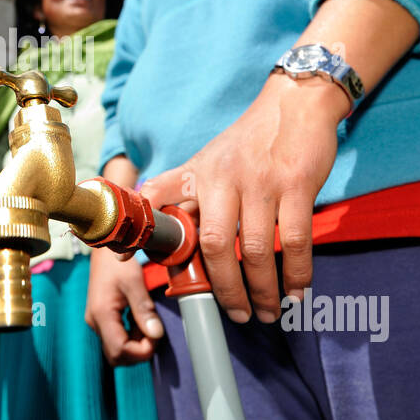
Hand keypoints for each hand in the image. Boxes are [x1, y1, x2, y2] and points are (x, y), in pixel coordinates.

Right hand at [84, 246, 163, 364]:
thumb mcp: (134, 282)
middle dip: (138, 351)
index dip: (141, 350)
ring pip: (116, 349)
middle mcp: (95, 322)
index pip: (119, 349)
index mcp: (101, 314)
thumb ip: (144, 309)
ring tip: (146, 321)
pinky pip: (115, 338)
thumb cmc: (118, 262)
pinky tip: (138, 319)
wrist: (104, 250)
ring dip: (135, 344)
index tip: (157, 336)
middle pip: (116, 355)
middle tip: (153, 331)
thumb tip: (156, 334)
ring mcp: (96, 321)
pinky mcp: (100, 319)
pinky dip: (130, 336)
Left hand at [140, 73, 345, 324]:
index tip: (123, 261)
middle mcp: (224, 179)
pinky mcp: (297, 184)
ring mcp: (262, 182)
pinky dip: (297, 272)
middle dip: (225, 288)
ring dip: (263, 289)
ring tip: (267, 312)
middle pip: (214, 244)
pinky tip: (296, 291)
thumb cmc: (247, 142)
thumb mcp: (205, 159)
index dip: (139, 232)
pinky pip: (296, 239)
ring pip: (257, 248)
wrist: (295, 104)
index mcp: (197, 174)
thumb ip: (179, 191)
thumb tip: (153, 231)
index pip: (158, 200)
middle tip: (237, 314)